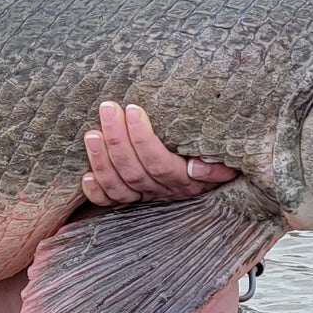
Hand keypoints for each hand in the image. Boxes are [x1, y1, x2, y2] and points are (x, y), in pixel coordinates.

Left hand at [81, 101, 237, 205]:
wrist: (213, 190)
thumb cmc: (216, 160)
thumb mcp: (226, 162)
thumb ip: (218, 165)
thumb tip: (198, 166)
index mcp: (186, 180)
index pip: (160, 163)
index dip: (143, 139)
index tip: (133, 109)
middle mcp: (164, 192)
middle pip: (135, 172)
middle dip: (117, 140)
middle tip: (108, 109)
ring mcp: (146, 199)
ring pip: (119, 187)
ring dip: (102, 161)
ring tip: (92, 133)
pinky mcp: (133, 202)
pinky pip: (111, 203)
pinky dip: (96, 192)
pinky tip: (85, 176)